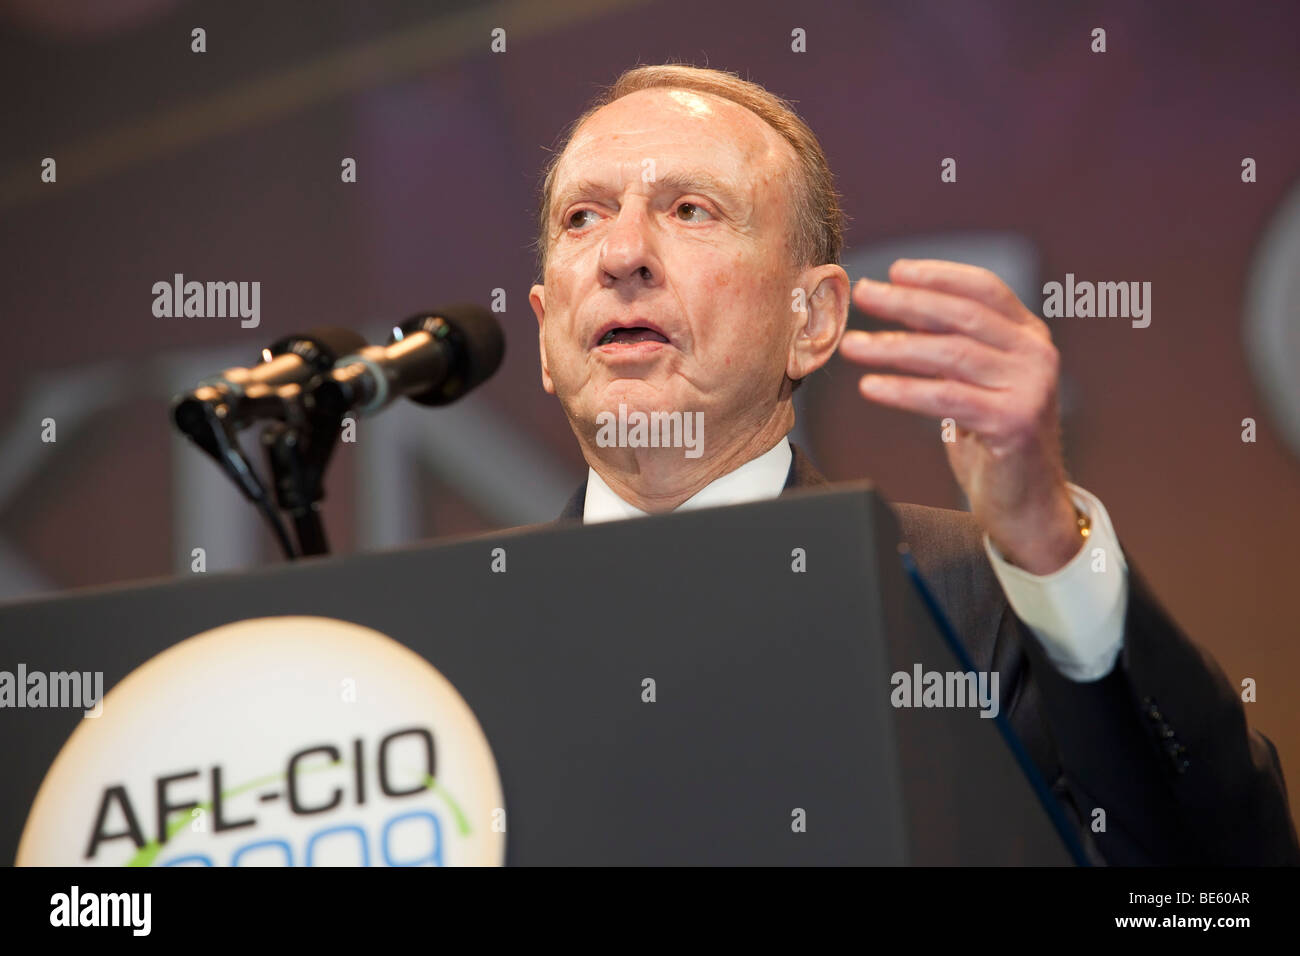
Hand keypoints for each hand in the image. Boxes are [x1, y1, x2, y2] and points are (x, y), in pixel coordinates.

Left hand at [839, 258, 1081, 574]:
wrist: (1026, 501)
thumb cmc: (993, 439)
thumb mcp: (976, 380)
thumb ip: (952, 343)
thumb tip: (899, 305)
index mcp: (1029, 335)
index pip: (984, 288)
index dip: (939, 275)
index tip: (895, 270)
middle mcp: (1035, 354)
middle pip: (962, 315)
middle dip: (906, 302)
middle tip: (862, 295)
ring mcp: (1028, 387)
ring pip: (949, 354)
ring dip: (893, 347)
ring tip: (851, 345)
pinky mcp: (1012, 422)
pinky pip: (945, 398)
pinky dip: (903, 390)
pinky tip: (871, 386)